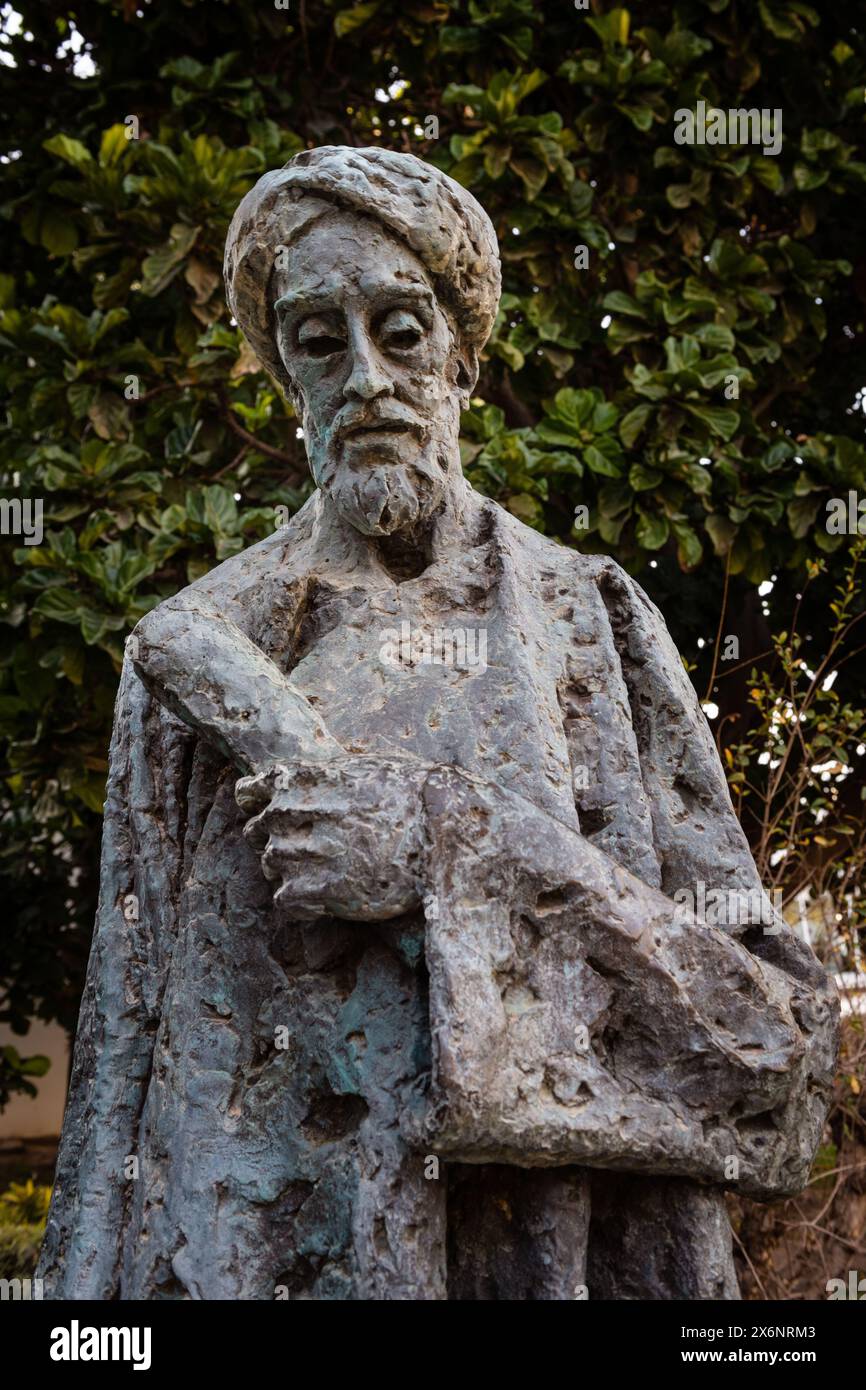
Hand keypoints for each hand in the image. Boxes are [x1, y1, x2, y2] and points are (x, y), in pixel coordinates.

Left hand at [235, 754, 429, 921]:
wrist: (442, 829)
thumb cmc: (413, 795)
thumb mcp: (363, 769)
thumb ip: (325, 779)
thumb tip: (312, 788)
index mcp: (300, 778)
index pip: (248, 792)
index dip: (258, 806)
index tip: (278, 817)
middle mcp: (289, 812)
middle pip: (254, 834)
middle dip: (279, 841)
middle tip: (315, 851)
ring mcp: (298, 852)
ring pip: (269, 867)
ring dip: (292, 872)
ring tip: (330, 873)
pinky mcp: (314, 890)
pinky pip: (284, 900)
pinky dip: (301, 902)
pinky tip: (329, 896)